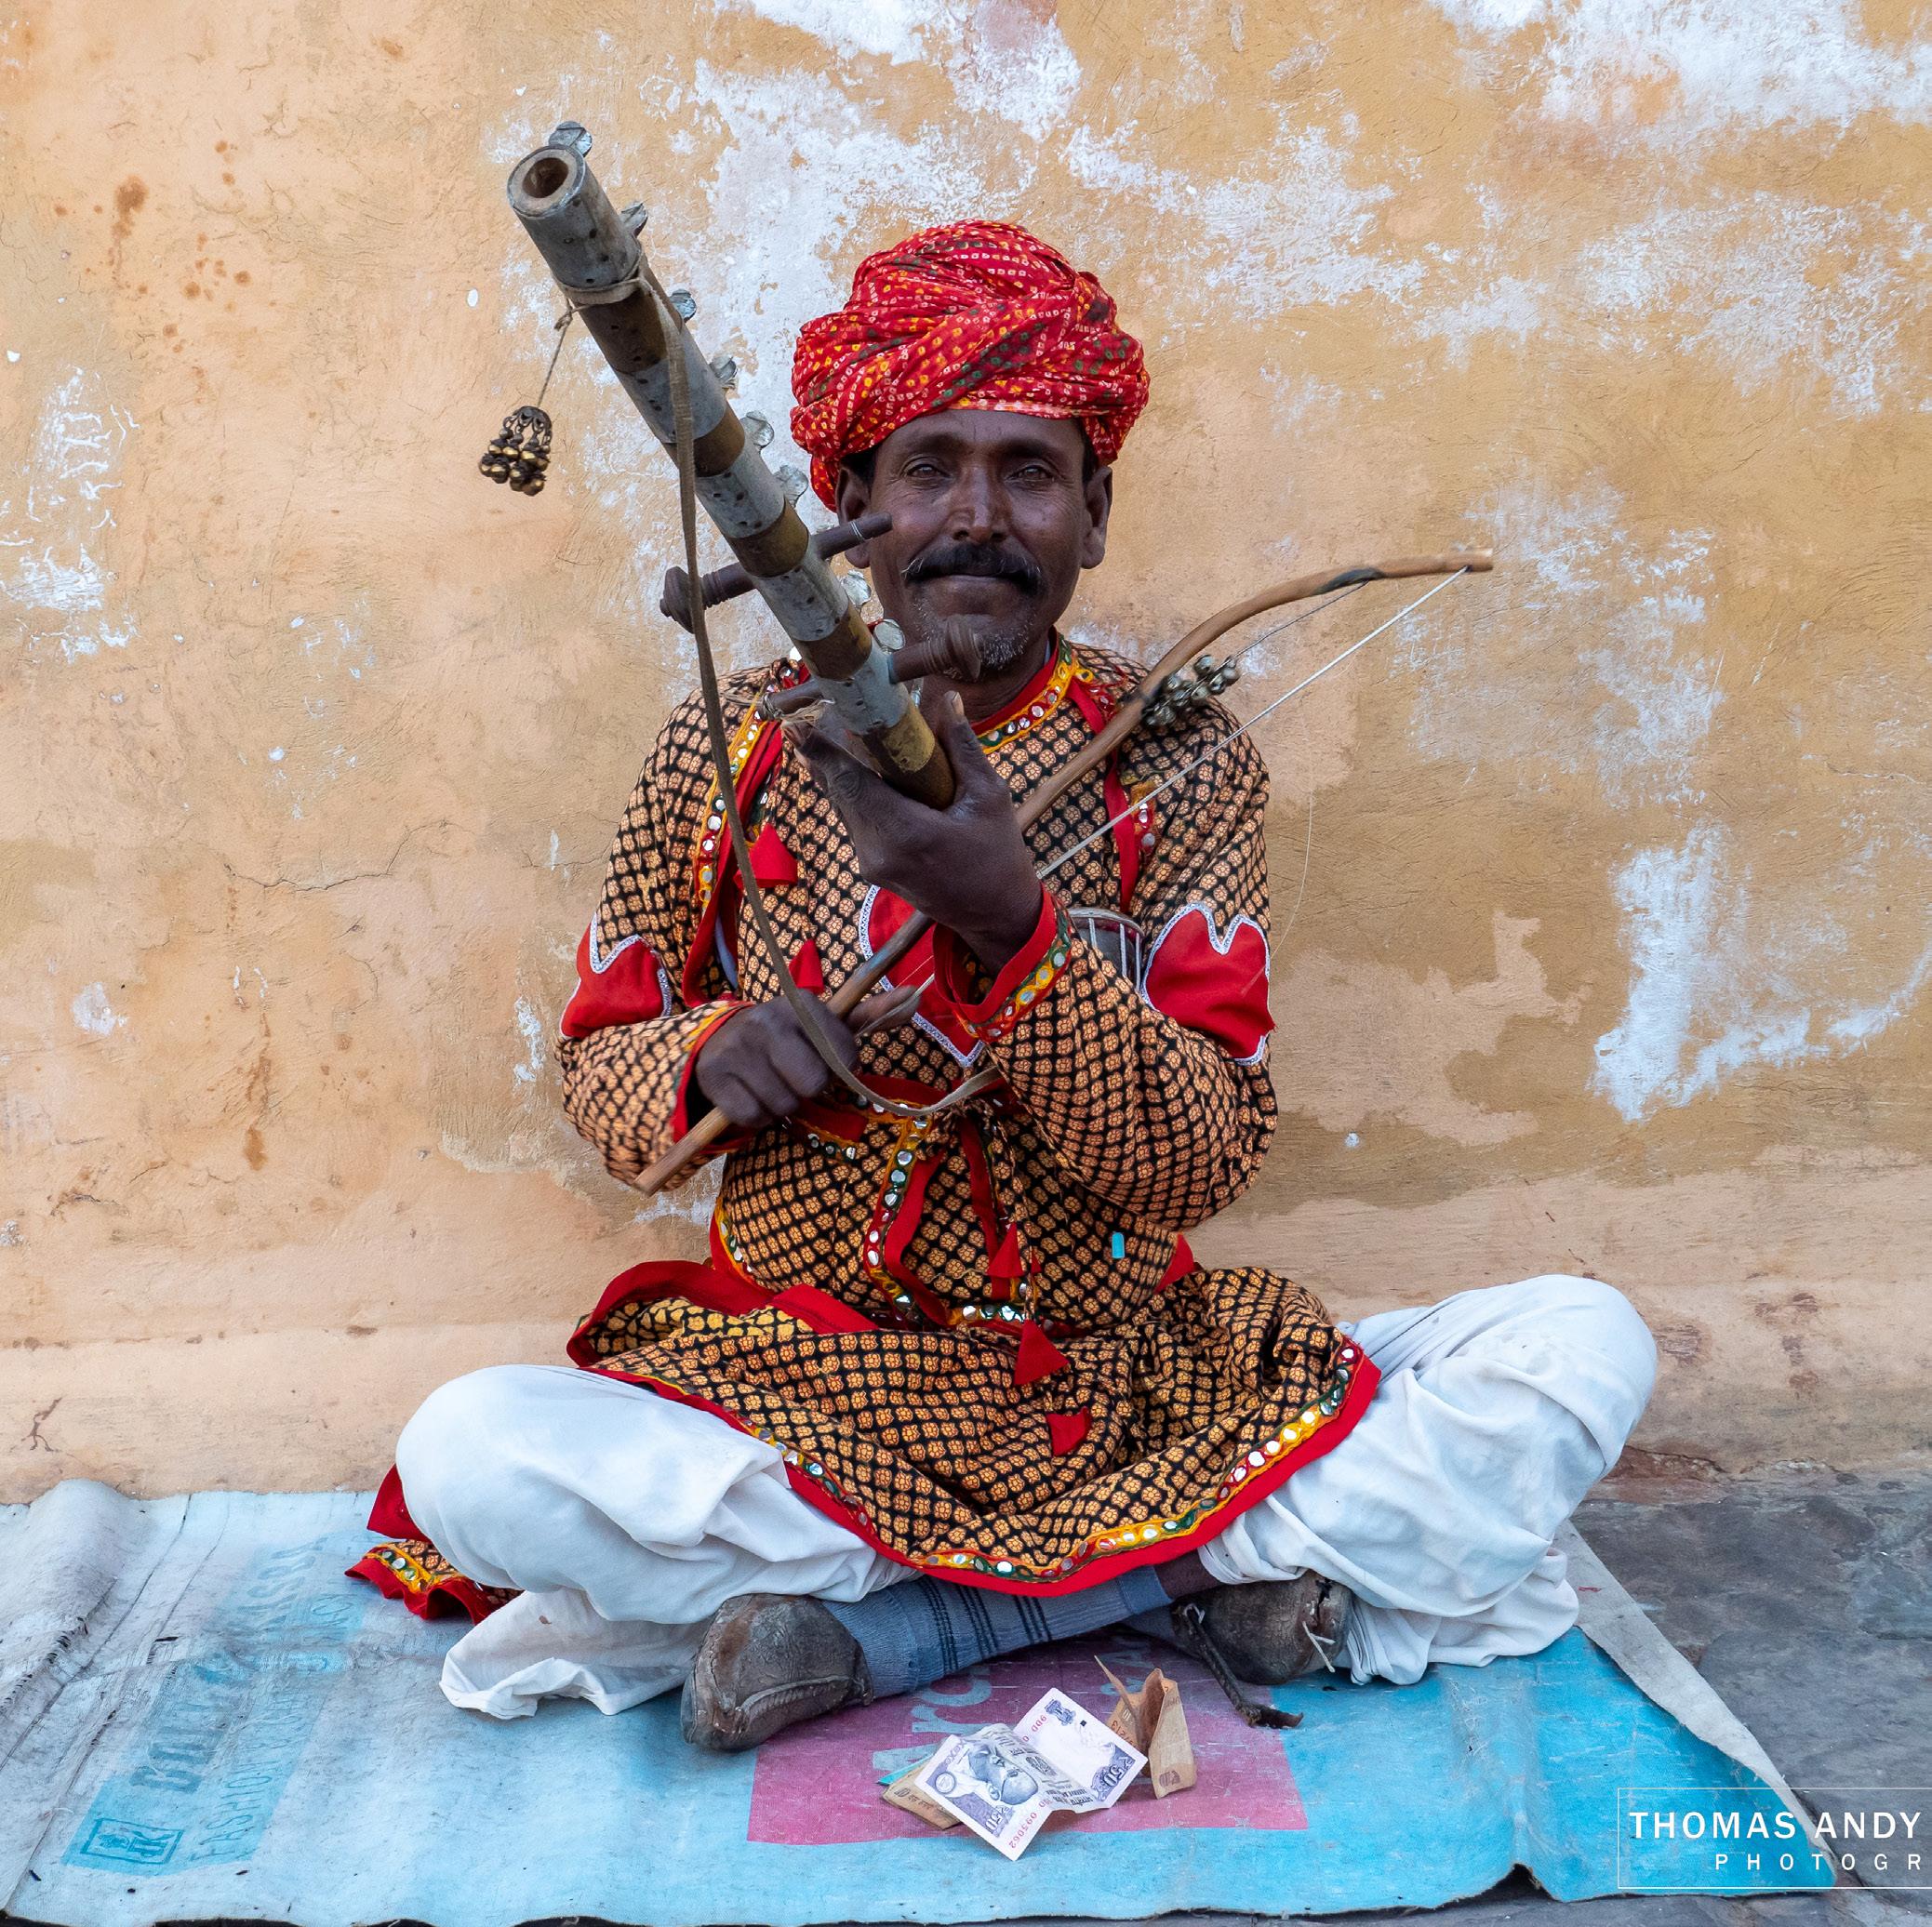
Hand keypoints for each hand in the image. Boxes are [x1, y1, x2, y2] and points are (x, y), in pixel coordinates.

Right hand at [692, 984, 920, 1130]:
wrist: (718, 1041)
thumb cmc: (785, 1036)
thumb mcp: (822, 1022)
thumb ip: (868, 1015)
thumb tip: (914, 998)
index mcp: (801, 1005)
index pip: (844, 1052)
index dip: (841, 1066)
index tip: (825, 1059)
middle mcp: (767, 1021)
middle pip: (814, 1083)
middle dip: (810, 1088)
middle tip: (796, 1076)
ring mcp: (738, 1049)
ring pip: (784, 1104)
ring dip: (783, 1104)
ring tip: (772, 1083)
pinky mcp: (716, 1077)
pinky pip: (753, 1117)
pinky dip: (757, 1116)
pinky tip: (753, 1095)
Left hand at [786, 691, 1043, 972]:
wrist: (995, 915)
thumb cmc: (998, 856)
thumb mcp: (989, 797)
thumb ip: (963, 748)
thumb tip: (947, 701)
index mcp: (905, 833)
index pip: (850, 783)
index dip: (821, 752)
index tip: (793, 727)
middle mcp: (877, 851)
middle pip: (840, 793)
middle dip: (826, 755)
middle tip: (815, 716)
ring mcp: (871, 863)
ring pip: (844, 807)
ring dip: (838, 774)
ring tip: (830, 735)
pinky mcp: (872, 868)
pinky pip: (855, 821)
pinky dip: (853, 794)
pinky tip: (857, 770)